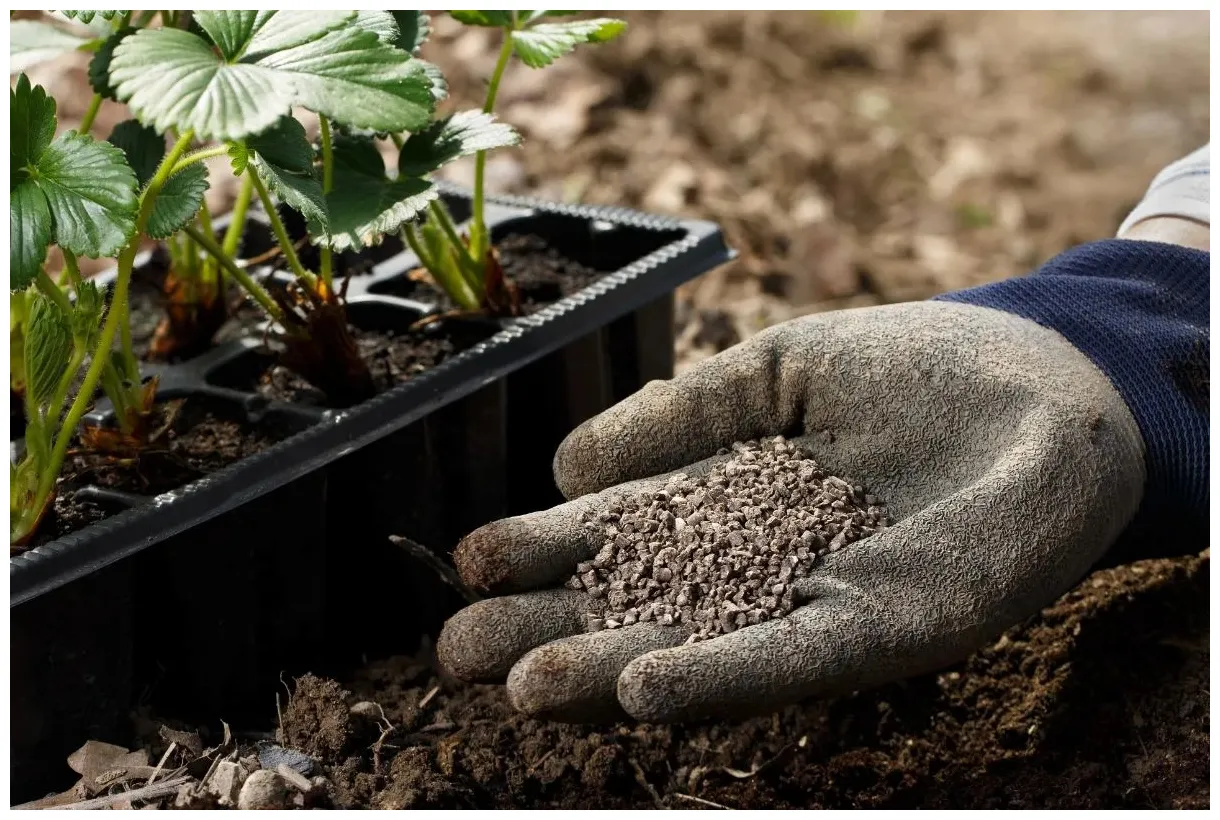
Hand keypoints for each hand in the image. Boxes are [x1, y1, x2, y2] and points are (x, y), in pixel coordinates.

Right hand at [436, 301, 1143, 722]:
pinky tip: (644, 690)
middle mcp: (759, 568)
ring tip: (523, 686)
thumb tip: (565, 462)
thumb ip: (680, 411)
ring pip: (696, 648)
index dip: (544, 552)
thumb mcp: (776, 371)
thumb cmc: (911, 367)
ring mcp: (816, 604)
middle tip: (456, 655)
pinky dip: (718, 676)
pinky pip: (791, 659)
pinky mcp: (885, 631)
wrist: (1043, 382)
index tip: (466, 565)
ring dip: (609, 672)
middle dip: (548, 631)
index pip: (619, 535)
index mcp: (727, 502)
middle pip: (638, 607)